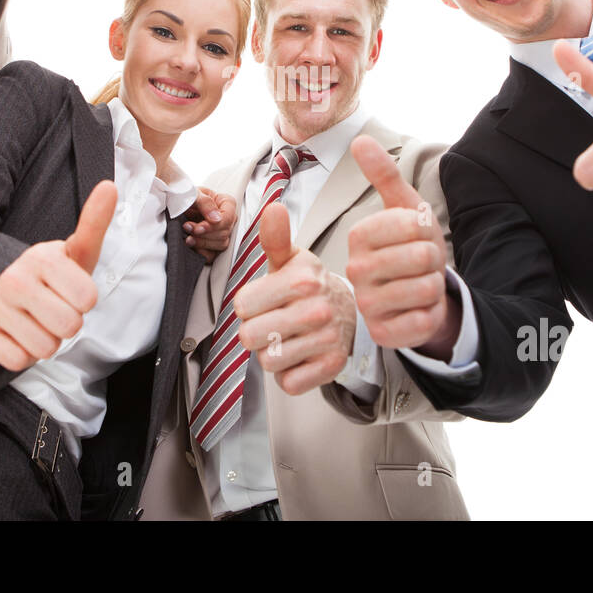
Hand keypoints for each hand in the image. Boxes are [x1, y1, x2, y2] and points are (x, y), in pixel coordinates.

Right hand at [0, 180, 116, 371]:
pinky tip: (18, 333)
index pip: (88, 300)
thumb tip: (110, 185)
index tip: (71, 290)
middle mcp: (14, 278)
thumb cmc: (54, 275)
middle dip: (68, 325)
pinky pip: (17, 361)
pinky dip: (22, 355)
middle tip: (56, 309)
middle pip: (68, 326)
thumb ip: (95, 222)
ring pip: (43, 349)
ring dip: (46, 343)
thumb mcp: (77, 252)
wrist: (8, 290)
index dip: (85, 301)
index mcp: (42, 257)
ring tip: (38, 321)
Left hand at [182, 186, 236, 262]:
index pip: (228, 218)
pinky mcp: (211, 245)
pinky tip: (191, 245)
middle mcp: (225, 219)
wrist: (172, 203)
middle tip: (188, 229)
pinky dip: (201, 252)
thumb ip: (205, 202)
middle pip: (224, 233)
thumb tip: (216, 219)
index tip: (199, 228)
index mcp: (226, 203)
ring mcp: (219, 232)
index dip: (214, 226)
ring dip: (202, 243)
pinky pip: (213, 255)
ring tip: (187, 238)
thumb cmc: (184, 195)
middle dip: (204, 234)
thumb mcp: (193, 193)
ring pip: (220, 244)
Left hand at [233, 203, 355, 394]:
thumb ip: (275, 238)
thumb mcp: (292, 259)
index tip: (265, 300)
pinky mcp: (331, 367)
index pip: (241, 306)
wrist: (351, 313)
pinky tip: (301, 355)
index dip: (248, 305)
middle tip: (274, 321)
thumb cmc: (310, 286)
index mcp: (302, 280)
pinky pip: (288, 383)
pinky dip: (290, 374)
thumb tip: (273, 209)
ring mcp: (326, 340)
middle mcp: (316, 310)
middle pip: (250, 336)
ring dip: (273, 353)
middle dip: (257, 331)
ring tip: (288, 337)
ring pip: (268, 361)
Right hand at [347, 135, 457, 358]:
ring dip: (434, 287)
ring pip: (426, 288)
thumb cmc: (411, 249)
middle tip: (423, 264)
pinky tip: (419, 310)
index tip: (418, 237)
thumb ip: (383, 175)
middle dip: (434, 260)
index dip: (427, 230)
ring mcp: (367, 304)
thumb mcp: (405, 209)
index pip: (412, 224)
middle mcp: (355, 270)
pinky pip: (423, 319)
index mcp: (359, 237)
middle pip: (421, 257)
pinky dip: (431, 314)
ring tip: (421, 285)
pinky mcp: (383, 333)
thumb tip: (360, 140)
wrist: (419, 297)